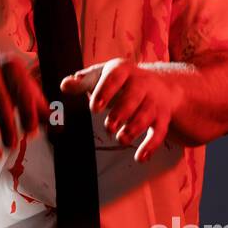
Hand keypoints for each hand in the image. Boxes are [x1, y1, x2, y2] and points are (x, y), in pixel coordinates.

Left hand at [60, 58, 183, 161]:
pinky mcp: (162, 117)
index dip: (105, 92)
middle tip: (108, 127)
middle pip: (134, 97)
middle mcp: (142, 83)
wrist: (160, 84)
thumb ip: (82, 82)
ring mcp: (154, 101)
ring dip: (135, 128)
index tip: (94, 108)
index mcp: (123, 70)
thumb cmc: (121, 81)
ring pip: (147, 114)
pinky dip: (150, 146)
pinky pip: (159, 132)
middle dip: (122, 113)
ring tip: (121, 139)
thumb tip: (65, 85)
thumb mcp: (101, 76)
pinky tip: (140, 157)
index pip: (115, 78)